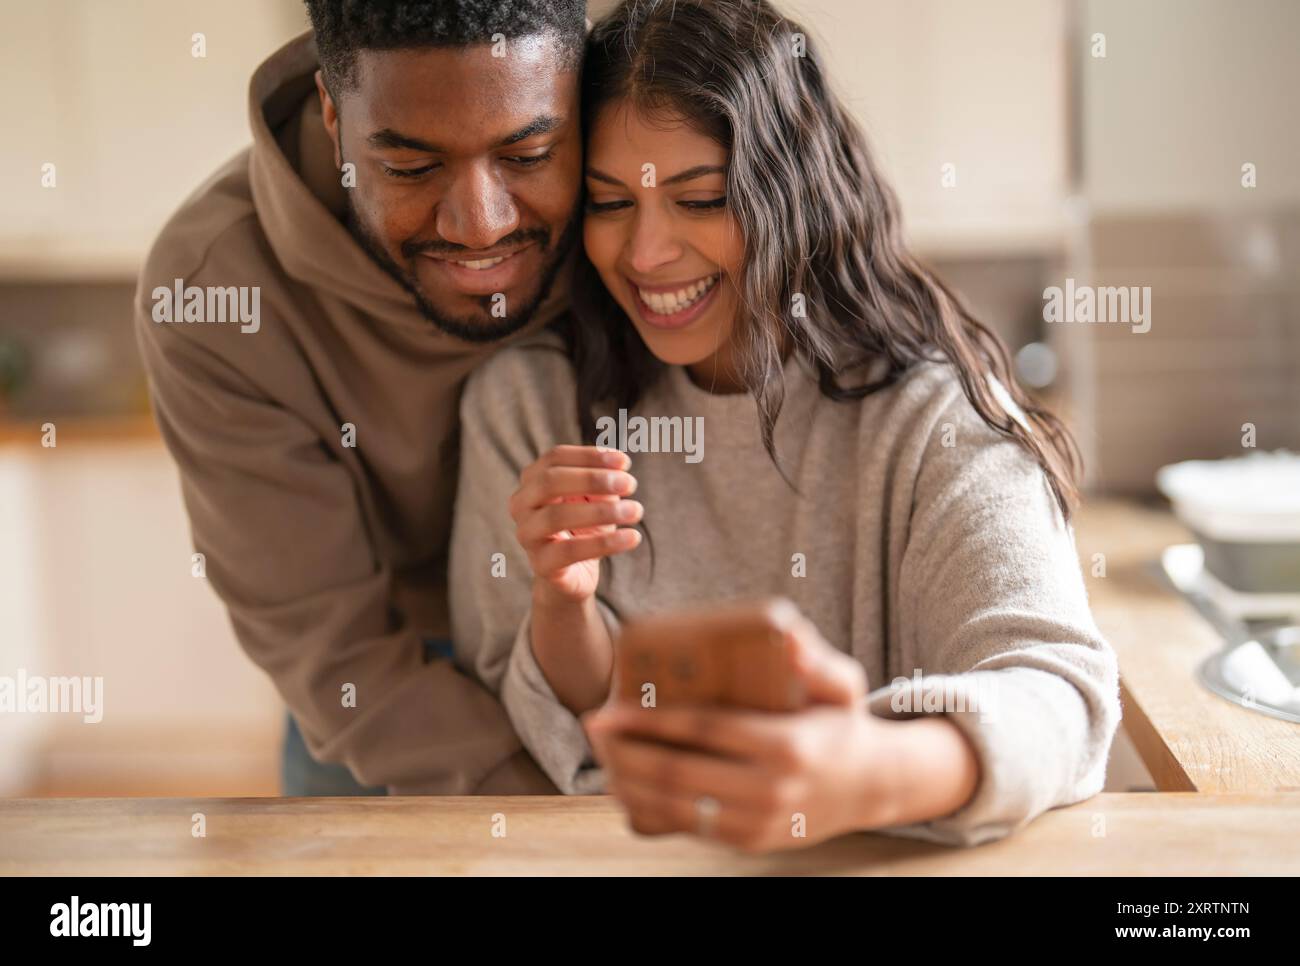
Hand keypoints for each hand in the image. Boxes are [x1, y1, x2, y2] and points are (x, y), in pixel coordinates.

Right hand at [508, 445, 641, 603]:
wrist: (577, 571)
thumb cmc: (585, 525)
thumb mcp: (597, 498)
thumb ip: (603, 481)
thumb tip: (618, 469)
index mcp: (532, 480)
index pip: (555, 458)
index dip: (589, 456)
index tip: (625, 462)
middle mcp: (521, 505)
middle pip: (549, 481)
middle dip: (593, 479)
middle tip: (630, 484)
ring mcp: (527, 535)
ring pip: (557, 516)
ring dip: (602, 511)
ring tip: (636, 511)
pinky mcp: (541, 564)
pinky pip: (570, 551)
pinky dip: (605, 543)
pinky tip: (632, 537)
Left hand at [584, 610, 892, 851]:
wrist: (870, 785)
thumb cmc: (842, 723)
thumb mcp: (844, 684)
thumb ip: (818, 660)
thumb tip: (789, 637)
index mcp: (785, 744)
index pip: (702, 730)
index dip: (650, 721)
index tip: (612, 709)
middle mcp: (770, 789)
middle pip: (677, 772)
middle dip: (625, 750)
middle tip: (595, 726)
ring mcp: (757, 822)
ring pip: (673, 805)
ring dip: (627, 781)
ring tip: (603, 753)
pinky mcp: (748, 841)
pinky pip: (685, 827)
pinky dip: (647, 809)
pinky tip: (625, 785)